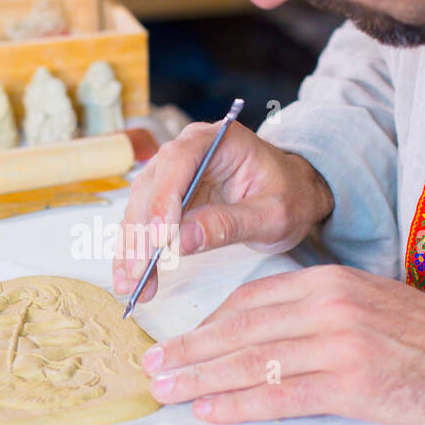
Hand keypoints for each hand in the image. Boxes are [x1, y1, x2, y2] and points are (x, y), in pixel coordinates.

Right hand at [112, 120, 333, 302]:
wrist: (293, 193)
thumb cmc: (289, 196)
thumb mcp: (272, 215)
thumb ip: (230, 225)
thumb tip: (181, 242)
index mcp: (219, 139)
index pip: (179, 160)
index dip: (164, 199)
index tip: (160, 240)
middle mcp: (188, 149)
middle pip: (151, 186)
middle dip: (141, 233)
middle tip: (139, 273)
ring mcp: (173, 173)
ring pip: (140, 207)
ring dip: (132, 247)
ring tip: (131, 285)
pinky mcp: (167, 197)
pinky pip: (144, 222)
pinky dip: (136, 250)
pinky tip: (131, 278)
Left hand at [140, 266, 424, 424]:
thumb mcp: (368, 307)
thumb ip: (317, 313)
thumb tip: (261, 335)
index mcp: (331, 281)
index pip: (251, 300)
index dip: (208, 324)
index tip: (177, 341)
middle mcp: (330, 305)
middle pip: (240, 328)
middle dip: (189, 350)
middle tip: (149, 367)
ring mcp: (340, 343)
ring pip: (252, 360)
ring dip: (200, 377)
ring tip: (165, 391)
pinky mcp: (352, 383)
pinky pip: (281, 394)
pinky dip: (240, 403)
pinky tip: (210, 410)